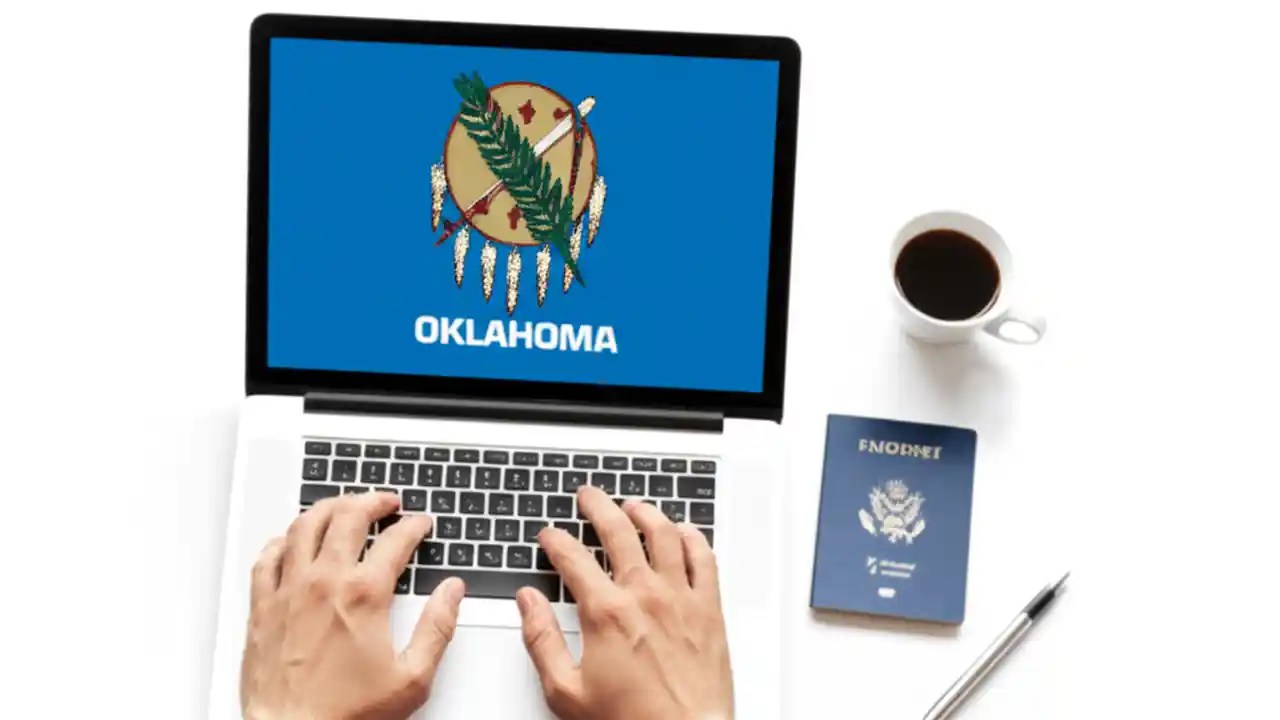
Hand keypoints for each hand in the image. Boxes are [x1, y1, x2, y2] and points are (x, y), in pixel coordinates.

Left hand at [240, 493, 464, 719]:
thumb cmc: (345, 714)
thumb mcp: (412, 677)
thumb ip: (438, 627)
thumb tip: (452, 592)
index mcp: (364, 595)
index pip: (396, 540)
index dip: (414, 526)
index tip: (420, 523)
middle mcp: (324, 582)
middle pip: (348, 516)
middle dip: (373, 501)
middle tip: (386, 502)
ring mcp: (289, 590)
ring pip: (305, 525)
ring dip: (329, 507)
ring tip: (344, 505)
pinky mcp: (262, 606)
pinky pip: (267, 557)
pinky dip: (283, 540)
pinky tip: (292, 539)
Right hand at [518, 486, 732, 719]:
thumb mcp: (566, 691)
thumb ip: (541, 640)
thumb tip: (528, 603)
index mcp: (606, 613)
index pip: (572, 558)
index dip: (555, 540)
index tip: (549, 535)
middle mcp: (645, 595)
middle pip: (618, 530)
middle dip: (597, 506)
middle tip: (587, 497)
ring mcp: (680, 598)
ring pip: (663, 534)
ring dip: (644, 512)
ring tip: (632, 504)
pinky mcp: (709, 609)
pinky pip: (704, 558)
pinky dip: (692, 537)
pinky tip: (683, 531)